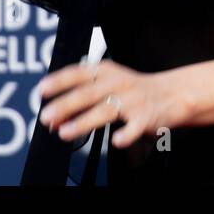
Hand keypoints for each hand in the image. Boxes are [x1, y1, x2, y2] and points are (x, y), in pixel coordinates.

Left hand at [35, 60, 186, 148]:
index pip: (78, 73)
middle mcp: (118, 83)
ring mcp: (132, 100)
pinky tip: (116, 141)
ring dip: (83, 121)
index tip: (42, 90)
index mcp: (106, 72)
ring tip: (64, 132)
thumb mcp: (108, 85)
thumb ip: (81, 100)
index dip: (59, 80)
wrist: (171, 94)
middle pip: (88, 93)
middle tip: (47, 116)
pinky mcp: (145, 117)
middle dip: (65, 104)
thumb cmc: (133, 90)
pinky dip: (125, 134)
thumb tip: (54, 118)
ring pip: (105, 110)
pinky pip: (133, 127)